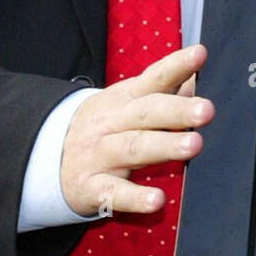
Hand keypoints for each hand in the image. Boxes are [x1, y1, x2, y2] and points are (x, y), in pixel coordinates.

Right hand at [60, 44, 214, 217]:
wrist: (48, 160)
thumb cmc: (105, 129)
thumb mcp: (128, 105)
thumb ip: (164, 92)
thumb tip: (200, 75)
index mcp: (123, 99)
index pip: (152, 79)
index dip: (176, 66)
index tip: (200, 54)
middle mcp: (110, 123)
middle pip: (145, 113)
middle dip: (176, 110)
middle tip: (207, 110)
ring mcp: (99, 155)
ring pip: (132, 148)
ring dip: (163, 146)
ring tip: (193, 145)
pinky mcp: (92, 188)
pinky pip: (114, 193)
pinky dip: (135, 198)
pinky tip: (157, 201)